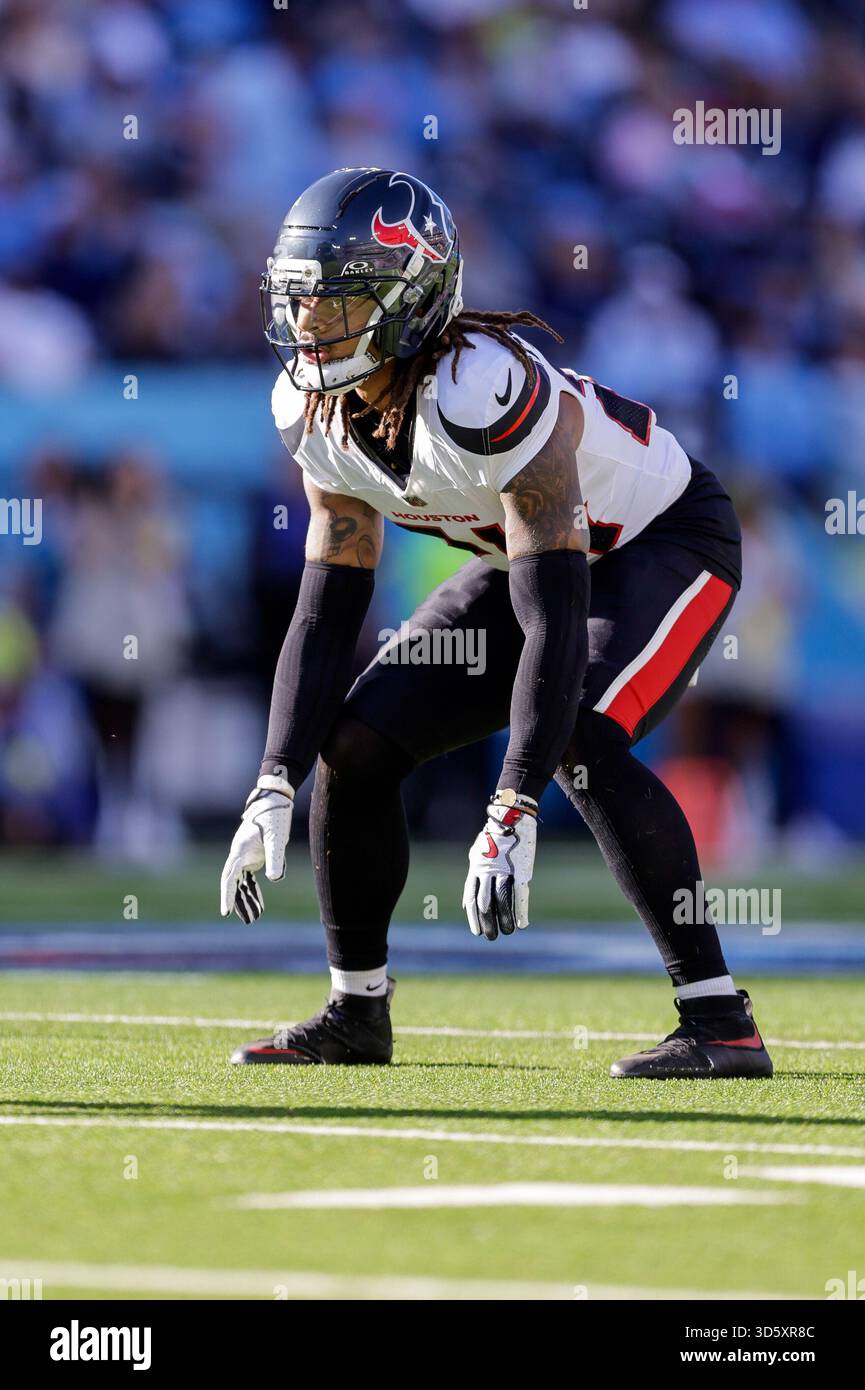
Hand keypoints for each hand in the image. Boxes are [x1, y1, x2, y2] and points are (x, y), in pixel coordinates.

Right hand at [220, 775, 294, 922]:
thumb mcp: (277, 838)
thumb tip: (275, 879)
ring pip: (242, 883)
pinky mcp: (254, 856)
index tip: (226, 912)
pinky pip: (250, 878)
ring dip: (247, 899)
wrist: (275, 801)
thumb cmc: (274, 817)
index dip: (227, 895)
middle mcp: (239, 854)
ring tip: (255, 917)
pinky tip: (259, 903)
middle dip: (239, 902)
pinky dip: (254, 890)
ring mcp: (245, 856)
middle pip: (234, 883)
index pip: (229, 877)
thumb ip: (276, 858)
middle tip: (248, 921)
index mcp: (240, 850)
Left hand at [462, 790, 537, 939]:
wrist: (511, 816)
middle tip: (490, 937)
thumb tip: (468, 898)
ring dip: (504, 920)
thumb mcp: (478, 852)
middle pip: (484, 903)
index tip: (476, 931)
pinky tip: (522, 923)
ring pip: (502, 902)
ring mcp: (505, 871)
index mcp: (477, 868)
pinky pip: (520, 895)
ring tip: (507, 932)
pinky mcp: (522, 871)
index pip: (471, 897)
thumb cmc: (496, 834)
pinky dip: (521, 911)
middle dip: (487, 922)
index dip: (473, 916)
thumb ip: (475, 873)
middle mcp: (488, 872)